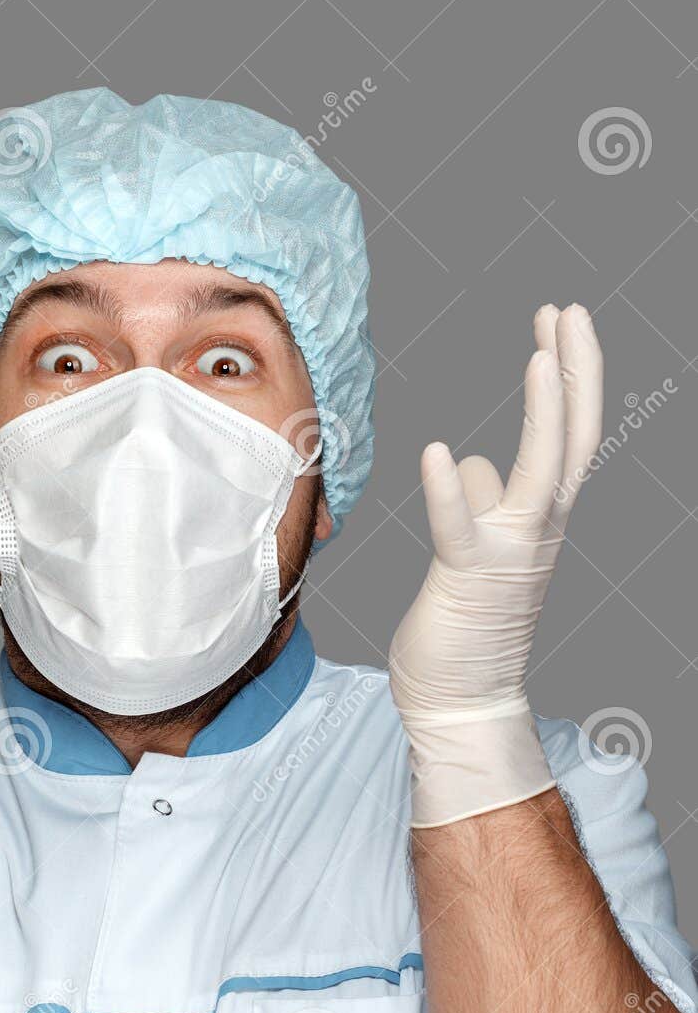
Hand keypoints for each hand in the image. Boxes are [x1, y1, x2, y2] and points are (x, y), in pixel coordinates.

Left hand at [388, 303, 602, 827]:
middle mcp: (539, 528)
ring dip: (544, 412)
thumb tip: (472, 462)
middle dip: (575, 371)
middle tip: (570, 310)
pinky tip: (437, 451)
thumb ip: (482, 500)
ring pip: (540, 473)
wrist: (463, 702)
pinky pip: (461, 529)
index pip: (568, 434)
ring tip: (541, 352)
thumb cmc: (467, 624)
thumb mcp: (477, 547)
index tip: (563, 321)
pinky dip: (451, 492)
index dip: (572, 376)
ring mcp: (509, 553)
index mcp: (540, 517)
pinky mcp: (467, 579)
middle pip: (571, 438)